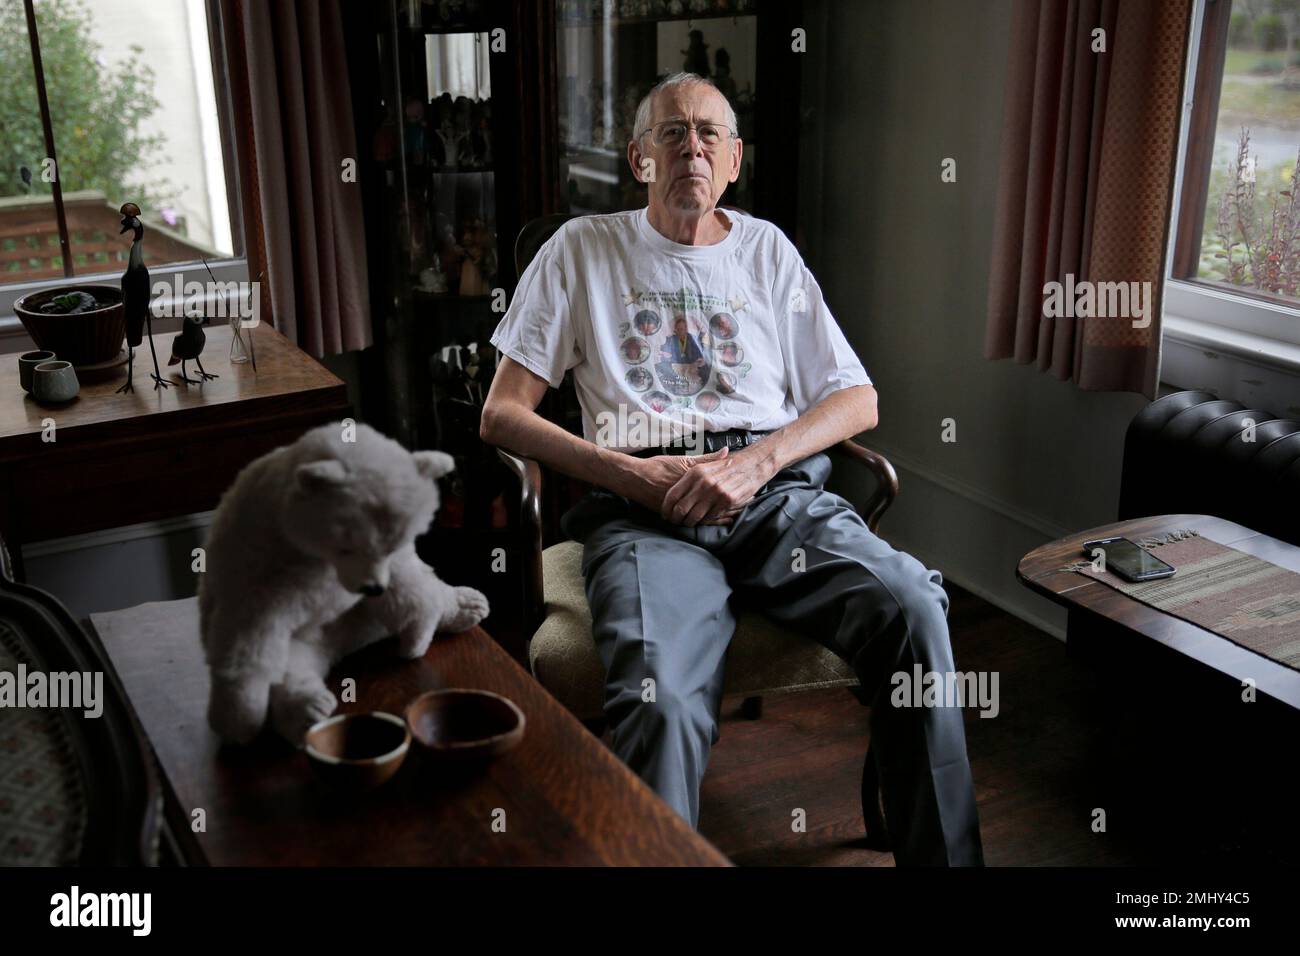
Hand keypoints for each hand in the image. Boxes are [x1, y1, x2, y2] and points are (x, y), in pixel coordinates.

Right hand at [624, 447, 738, 524]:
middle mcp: (691, 496)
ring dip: (720, 516)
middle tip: (744, 506)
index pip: (719, 489)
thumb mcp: (684, 460)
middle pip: (715, 503)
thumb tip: (726, 451)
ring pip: (707, 515)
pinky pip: (695, 521)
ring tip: (733, 517)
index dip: (733, 491)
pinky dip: (707, 521)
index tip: (747, 492)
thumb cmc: (660, 467)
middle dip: (730, 506)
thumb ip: (706, 459)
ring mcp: (683, 507)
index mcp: (695, 482)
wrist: (637, 478)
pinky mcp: (675, 515)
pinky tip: (715, 522)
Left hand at [661, 444, 775, 527]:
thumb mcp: (706, 465)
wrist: (752, 464)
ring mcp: (715, 493)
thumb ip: (690, 475)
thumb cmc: (727, 465)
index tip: (665, 514)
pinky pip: (710, 517)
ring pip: (695, 516)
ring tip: (687, 523)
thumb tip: (671, 486)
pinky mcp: (726, 501)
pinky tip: (703, 520)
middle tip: (675, 522)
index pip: (673, 495)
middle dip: (676, 518)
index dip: (666, 508)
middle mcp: (703, 483)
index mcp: (694, 473)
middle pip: (681, 508)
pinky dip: (705, 520)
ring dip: (689, 522)